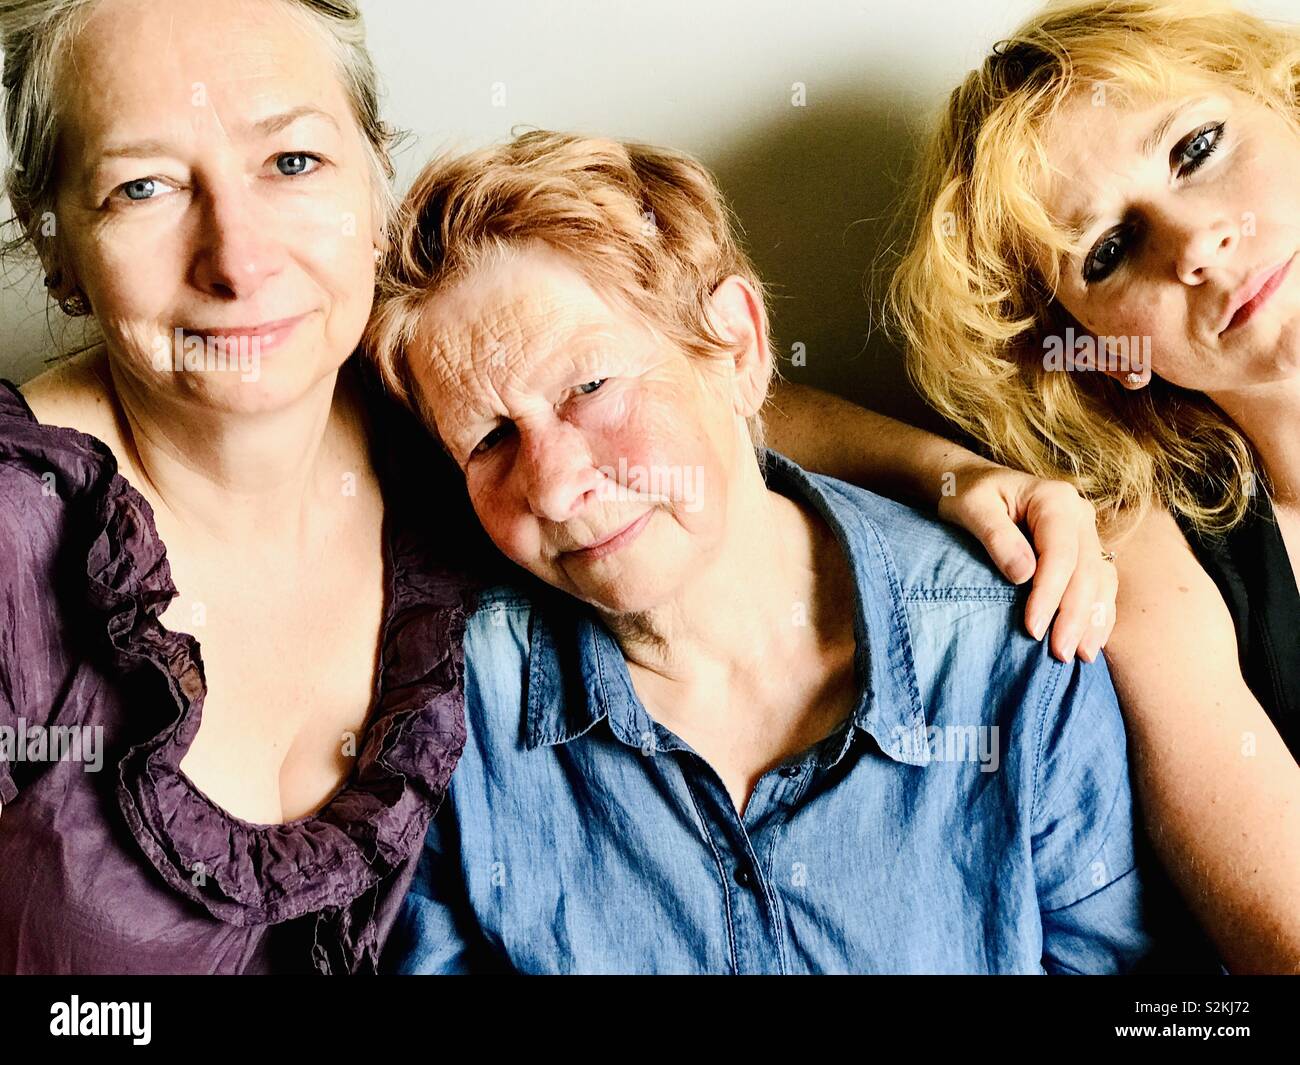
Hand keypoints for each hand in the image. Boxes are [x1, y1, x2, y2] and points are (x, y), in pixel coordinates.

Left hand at [936, 460, 1115, 661]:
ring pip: (1101, 580)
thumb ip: (996, 536)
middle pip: (1086, 571)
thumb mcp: (972, 507)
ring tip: (1081, 656)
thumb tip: (1024, 575)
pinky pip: (1101, 584)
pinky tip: (1091, 642)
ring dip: (1094, 620)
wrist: (975, 484)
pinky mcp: (1084, 551)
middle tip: (1058, 653)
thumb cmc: (969, 494)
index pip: (1060, 553)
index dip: (1050, 593)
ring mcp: (1086, 533)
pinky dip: (1099, 614)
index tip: (1034, 628)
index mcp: (1055, 500)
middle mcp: (1079, 515)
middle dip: (1074, 615)